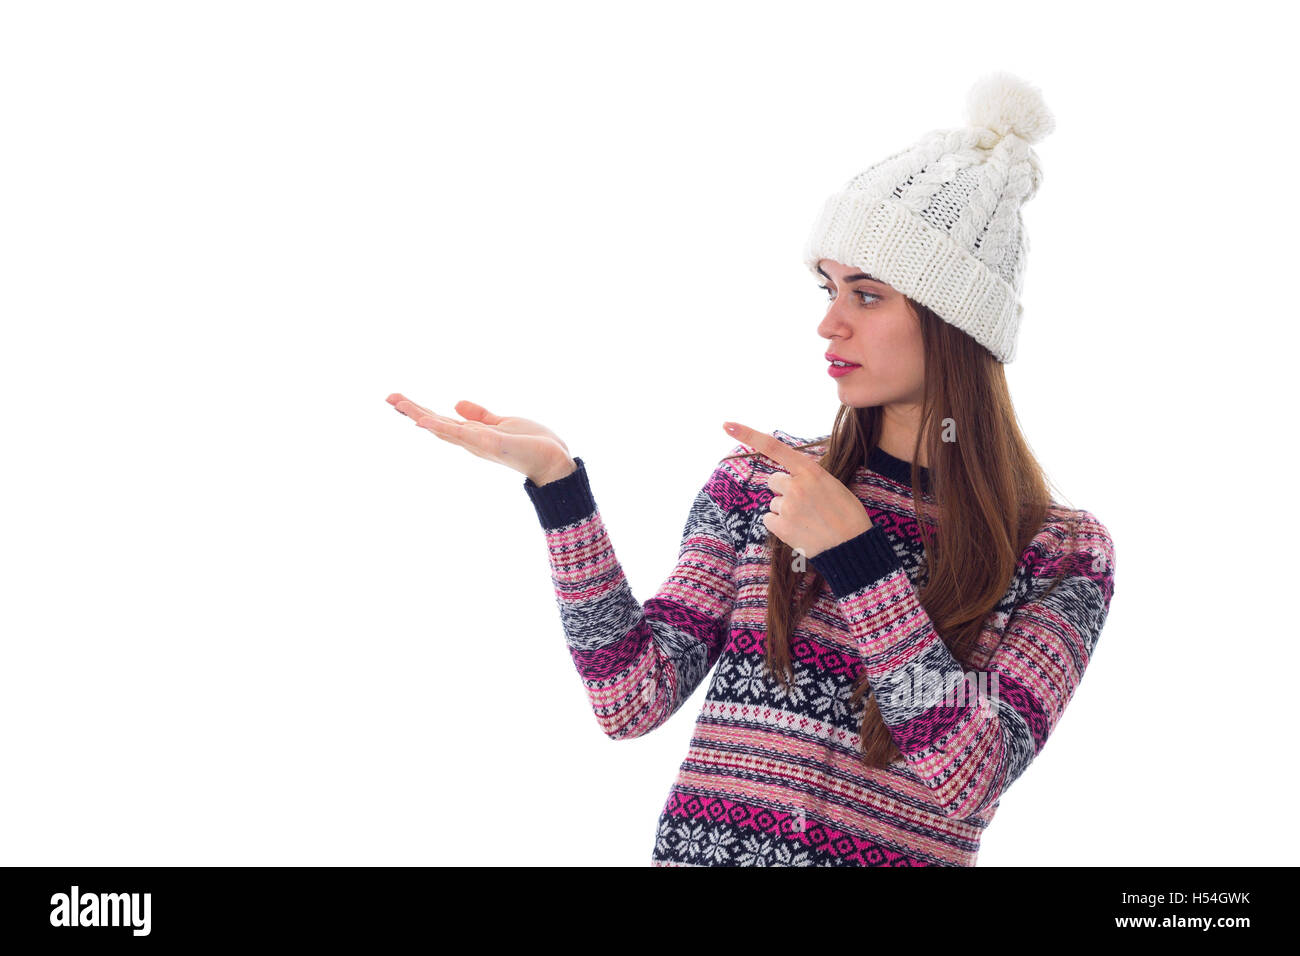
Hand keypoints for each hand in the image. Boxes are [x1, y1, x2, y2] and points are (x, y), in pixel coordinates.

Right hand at [387, 393, 574, 483]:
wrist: (555, 460)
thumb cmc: (532, 445)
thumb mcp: (501, 423)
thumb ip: (480, 415)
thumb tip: (456, 403)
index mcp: (473, 435)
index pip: (441, 421)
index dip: (419, 410)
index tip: (397, 399)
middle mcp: (471, 441)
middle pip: (435, 424)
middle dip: (412, 411)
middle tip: (388, 397)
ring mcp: (479, 444)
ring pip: (443, 428)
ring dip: (420, 415)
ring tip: (399, 403)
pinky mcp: (491, 443)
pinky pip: (462, 434)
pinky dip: (442, 427)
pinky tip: (425, 421)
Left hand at [722, 421, 871, 558]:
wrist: (852, 547)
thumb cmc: (847, 514)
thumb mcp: (832, 484)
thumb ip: (808, 477)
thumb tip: (788, 479)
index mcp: (810, 470)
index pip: (774, 447)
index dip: (748, 435)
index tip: (726, 426)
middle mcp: (795, 485)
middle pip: (773, 481)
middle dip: (783, 490)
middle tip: (806, 504)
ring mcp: (787, 507)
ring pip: (773, 503)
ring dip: (785, 510)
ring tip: (808, 521)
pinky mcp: (781, 527)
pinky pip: (768, 520)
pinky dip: (779, 525)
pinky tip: (799, 530)